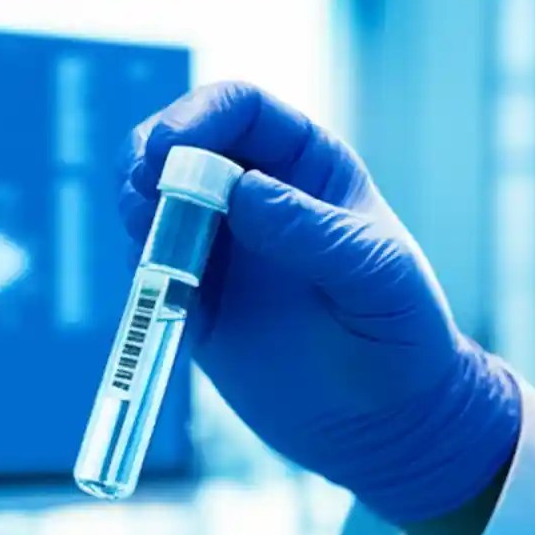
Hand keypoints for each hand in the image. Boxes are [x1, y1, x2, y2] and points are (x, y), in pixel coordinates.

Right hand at [121, 82, 519, 522]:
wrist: (381, 425)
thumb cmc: (401, 339)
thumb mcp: (377, 279)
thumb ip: (315, 232)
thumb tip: (241, 191)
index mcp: (306, 168)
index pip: (239, 109)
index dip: (197, 115)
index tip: (170, 150)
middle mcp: (254, 194)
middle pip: (179, 142)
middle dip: (149, 155)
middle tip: (143, 191)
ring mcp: (217, 245)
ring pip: (151, 196)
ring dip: (134, 204)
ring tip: (145, 235)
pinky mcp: (190, 297)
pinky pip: (146, 262)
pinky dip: (136, 263)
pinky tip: (154, 283)